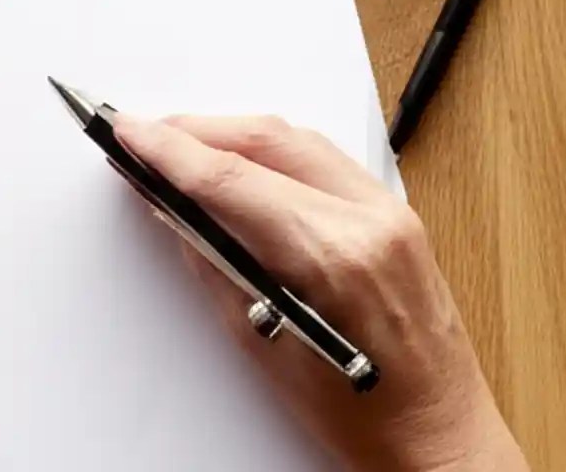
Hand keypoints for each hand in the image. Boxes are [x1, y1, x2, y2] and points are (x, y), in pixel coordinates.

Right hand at [115, 115, 527, 471]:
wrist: (437, 435)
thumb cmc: (360, 413)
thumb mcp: (261, 342)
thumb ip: (212, 264)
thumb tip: (173, 210)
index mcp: (333, 256)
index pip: (231, 178)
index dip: (168, 149)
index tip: (128, 132)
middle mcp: (368, 219)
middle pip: (265, 140)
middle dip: (195, 130)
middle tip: (144, 135)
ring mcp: (391, 211)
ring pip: (296, 138)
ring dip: (231, 133)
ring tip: (182, 145)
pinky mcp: (398, 214)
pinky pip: (325, 157)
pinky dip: (272, 149)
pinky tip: (241, 159)